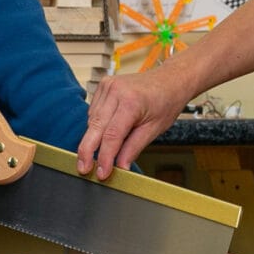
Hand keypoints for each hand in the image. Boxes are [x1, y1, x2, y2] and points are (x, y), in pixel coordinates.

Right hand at [76, 65, 190, 178]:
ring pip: (92, 120)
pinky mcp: (104, 85)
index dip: (104, 157)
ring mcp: (108, 86)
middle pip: (95, 127)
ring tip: (98, 153)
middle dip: (87, 151)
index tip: (102, 173)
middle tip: (83, 169)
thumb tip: (120, 167)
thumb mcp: (154, 129)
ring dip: (93, 138)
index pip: (112, 136)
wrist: (170, 80)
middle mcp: (116, 91)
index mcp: (131, 102)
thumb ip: (133, 149)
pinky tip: (104, 132)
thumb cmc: (166, 102)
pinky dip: (96, 125)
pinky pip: (94, 111)